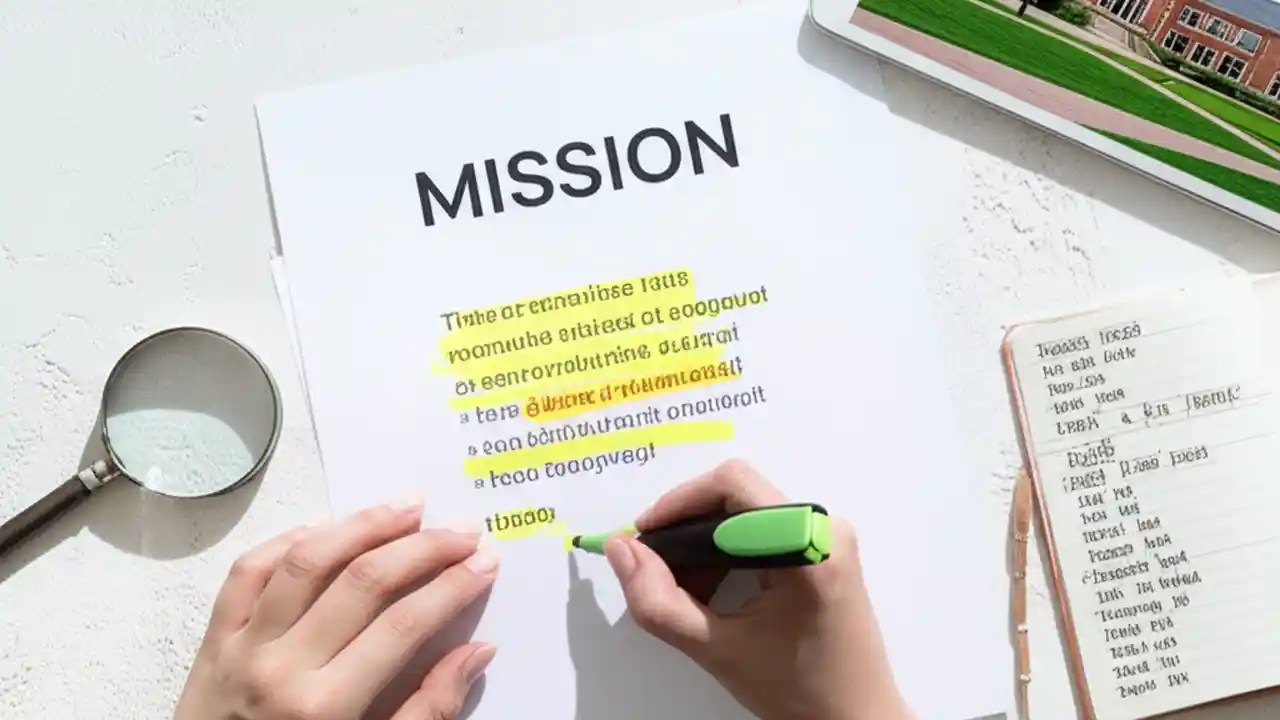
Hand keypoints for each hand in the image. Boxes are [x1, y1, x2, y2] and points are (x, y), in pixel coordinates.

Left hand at [174, 499, 499, 719]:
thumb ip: (426, 710)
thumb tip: (477, 652)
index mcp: (326, 709)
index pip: (404, 627)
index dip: (452, 587)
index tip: (484, 563)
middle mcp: (281, 669)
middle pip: (363, 583)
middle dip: (423, 548)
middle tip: (461, 531)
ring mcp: (241, 649)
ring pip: (306, 562)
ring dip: (361, 525)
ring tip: (405, 507)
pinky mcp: (213, 641)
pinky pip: (247, 573)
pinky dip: (285, 541)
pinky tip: (325, 526)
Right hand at [603, 460, 912, 719]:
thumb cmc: (797, 691)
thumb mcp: (716, 649)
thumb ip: (658, 601)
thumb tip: (619, 548)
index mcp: (806, 544)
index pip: (731, 484)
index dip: (678, 503)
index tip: (645, 540)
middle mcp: (826, 526)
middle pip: (738, 494)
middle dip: (689, 527)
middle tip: (657, 570)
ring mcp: (831, 536)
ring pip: (749, 511)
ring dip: (708, 542)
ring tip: (685, 589)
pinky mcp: (829, 550)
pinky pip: (767, 529)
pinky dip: (731, 551)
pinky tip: (714, 590)